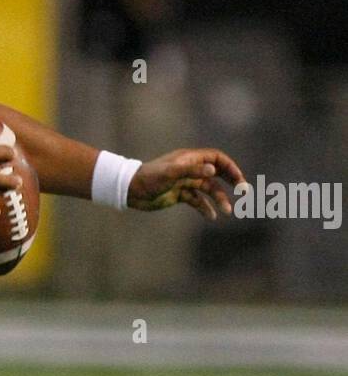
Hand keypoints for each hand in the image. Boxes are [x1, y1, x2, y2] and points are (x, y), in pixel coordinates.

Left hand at [128, 148, 246, 220]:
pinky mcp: (179, 194)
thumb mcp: (170, 173)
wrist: (131, 191)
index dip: (230, 167)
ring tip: (227, 211)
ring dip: (219, 199)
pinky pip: (197, 201)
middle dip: (231, 181)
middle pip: (217, 172)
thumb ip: (192, 170)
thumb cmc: (149, 178)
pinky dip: (205, 208)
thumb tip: (214, 170)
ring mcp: (185, 182)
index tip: (239, 180)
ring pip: (208, 189)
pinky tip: (212, 216)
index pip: (217, 158)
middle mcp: (190, 168)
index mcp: (190, 158)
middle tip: (244, 192)